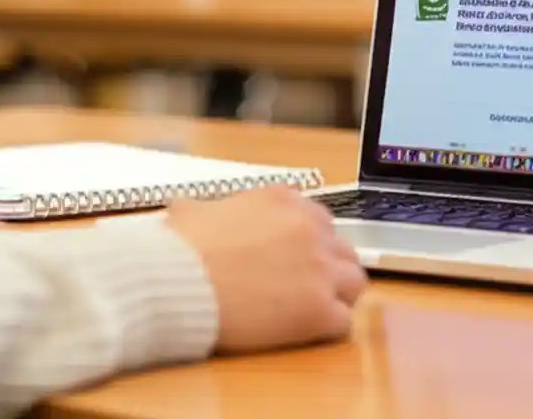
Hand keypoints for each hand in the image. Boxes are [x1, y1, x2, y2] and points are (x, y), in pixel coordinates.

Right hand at [166, 185, 366, 353]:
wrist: (178, 282)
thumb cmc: (178, 250)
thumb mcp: (191, 214)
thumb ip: (201, 211)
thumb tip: (182, 211)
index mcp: (283, 200)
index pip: (317, 220)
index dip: (306, 243)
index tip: (293, 258)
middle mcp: (309, 228)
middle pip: (341, 249)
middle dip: (328, 268)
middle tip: (305, 286)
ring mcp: (319, 269)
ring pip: (354, 281)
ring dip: (338, 295)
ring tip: (314, 309)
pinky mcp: (319, 309)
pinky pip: (343, 321)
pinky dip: (328, 329)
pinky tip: (306, 332)